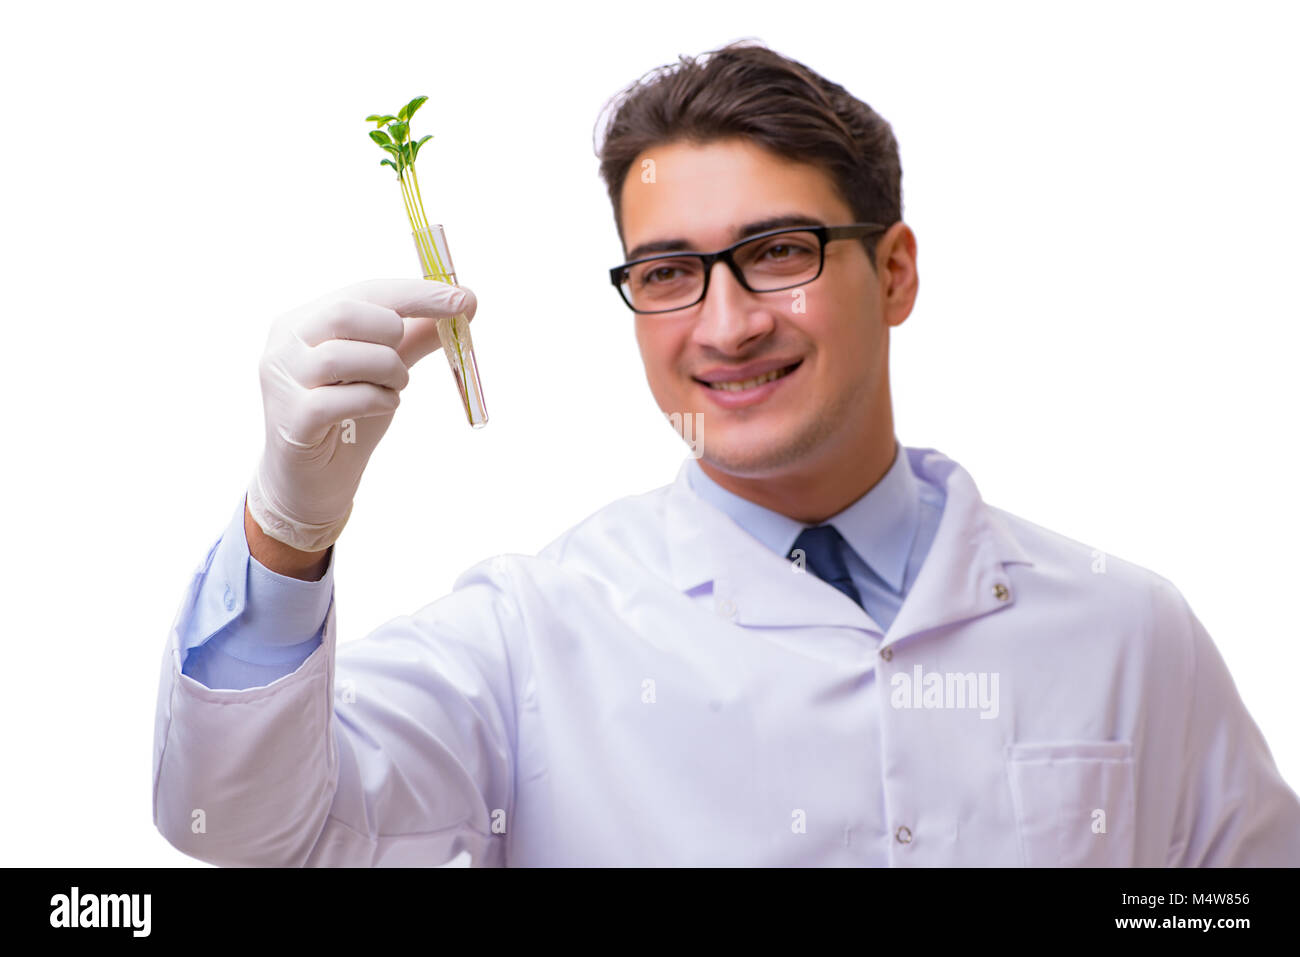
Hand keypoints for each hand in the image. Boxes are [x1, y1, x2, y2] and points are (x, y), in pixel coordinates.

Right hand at [246, 278, 476, 551]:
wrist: (312, 483)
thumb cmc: (347, 418)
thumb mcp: (384, 371)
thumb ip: (416, 336)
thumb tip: (465, 302)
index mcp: (304, 321)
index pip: (364, 290)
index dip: (417, 294)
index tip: (463, 299)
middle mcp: (284, 345)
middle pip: (345, 313)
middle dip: (392, 333)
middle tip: (405, 362)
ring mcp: (283, 382)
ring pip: (342, 355)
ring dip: (387, 371)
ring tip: (394, 388)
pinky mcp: (293, 420)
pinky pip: (344, 398)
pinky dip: (377, 400)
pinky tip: (383, 407)